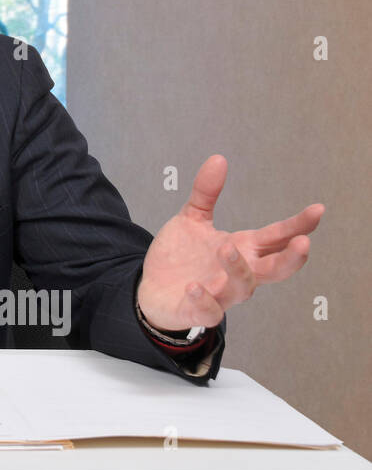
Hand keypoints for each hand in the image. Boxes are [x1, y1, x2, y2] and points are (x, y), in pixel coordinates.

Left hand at [137, 155, 322, 331]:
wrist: (152, 289)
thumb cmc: (180, 256)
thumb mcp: (192, 219)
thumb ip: (206, 193)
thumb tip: (219, 158)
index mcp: (243, 248)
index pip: (276, 236)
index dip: (298, 225)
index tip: (318, 209)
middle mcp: (239, 272)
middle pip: (276, 269)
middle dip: (291, 258)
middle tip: (302, 242)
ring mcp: (221, 293)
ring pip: (243, 286)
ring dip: (238, 268)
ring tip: (226, 248)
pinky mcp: (199, 310)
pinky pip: (209, 310)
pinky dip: (204, 299)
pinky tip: (193, 286)